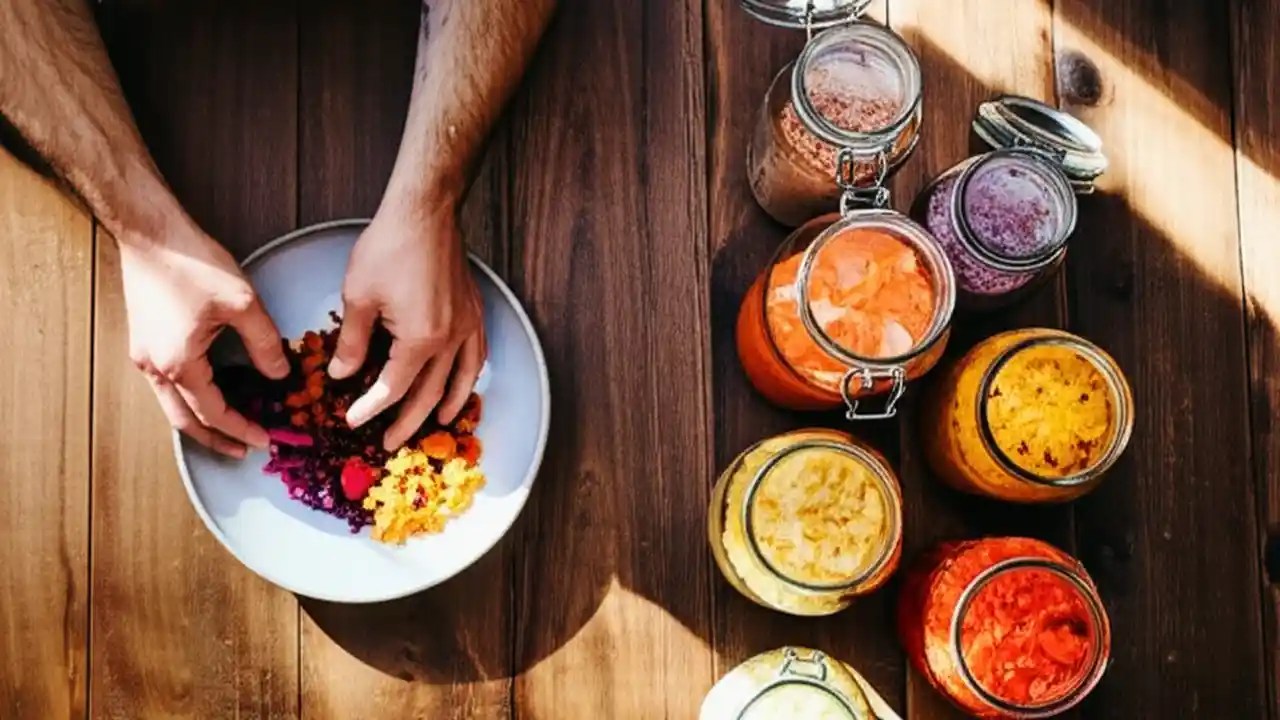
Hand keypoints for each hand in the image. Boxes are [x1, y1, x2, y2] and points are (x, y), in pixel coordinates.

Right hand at [120, 226, 289, 456]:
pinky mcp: (142, 342)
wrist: (151, 233)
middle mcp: (154, 367)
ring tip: (226, 429)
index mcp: (179, 363)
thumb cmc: (192, 263)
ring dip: (198, 422)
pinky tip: (206, 393)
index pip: (213, 413)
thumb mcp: (243, 304)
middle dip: (215, 440)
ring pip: (170, 406)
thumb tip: (279, 374)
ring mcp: (143, 355)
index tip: (264, 440)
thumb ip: (265, 344)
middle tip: (243, 450)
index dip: (241, 429)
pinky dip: (186, 399)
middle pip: (184, 421)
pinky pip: (165, 385)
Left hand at [329, 203, 485, 450]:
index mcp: (421, 339)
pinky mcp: (474, 310)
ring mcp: (468, 325)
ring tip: (437, 422)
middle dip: (408, 421)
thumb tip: (342, 373)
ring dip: (448, 404)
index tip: (353, 422)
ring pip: (462, 378)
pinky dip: (470, 374)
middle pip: (430, 392)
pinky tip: (463, 379)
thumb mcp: (358, 297)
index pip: (395, 387)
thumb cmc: (389, 248)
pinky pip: (477, 353)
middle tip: (390, 441)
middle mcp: (451, 338)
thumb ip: (353, 343)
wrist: (425, 213)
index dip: (372, 408)